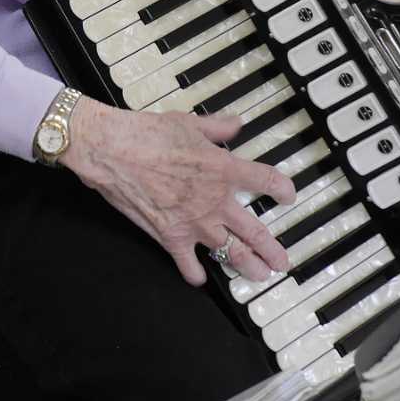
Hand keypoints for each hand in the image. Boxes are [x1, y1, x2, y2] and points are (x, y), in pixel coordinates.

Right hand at [59, 98, 293, 286]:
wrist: (112, 151)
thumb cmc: (147, 133)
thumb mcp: (188, 122)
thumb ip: (216, 127)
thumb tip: (234, 124)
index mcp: (223, 169)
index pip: (266, 181)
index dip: (282, 189)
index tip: (287, 196)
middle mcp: (215, 200)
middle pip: (255, 231)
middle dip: (272, 249)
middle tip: (282, 261)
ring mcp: (195, 223)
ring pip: (231, 253)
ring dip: (248, 267)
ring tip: (259, 275)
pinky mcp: (171, 236)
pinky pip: (189, 264)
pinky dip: (195, 274)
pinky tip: (199, 278)